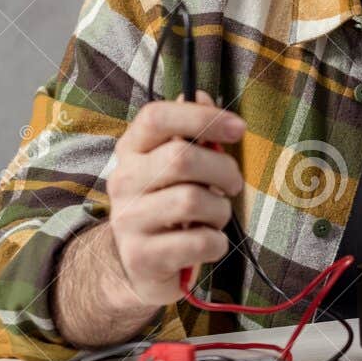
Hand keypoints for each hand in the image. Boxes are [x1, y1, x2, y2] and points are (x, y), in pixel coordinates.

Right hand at [102, 95, 245, 306]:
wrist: (138, 265)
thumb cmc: (166, 205)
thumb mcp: (173, 167)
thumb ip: (189, 134)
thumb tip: (203, 95)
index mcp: (131, 151)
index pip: (156, 117)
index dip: (201, 116)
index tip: (238, 128)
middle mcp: (124, 181)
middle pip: (181, 157)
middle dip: (223, 170)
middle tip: (233, 184)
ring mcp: (128, 220)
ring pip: (192, 200)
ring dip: (220, 210)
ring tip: (215, 217)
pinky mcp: (142, 256)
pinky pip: (198, 242)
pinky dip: (216, 242)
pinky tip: (207, 242)